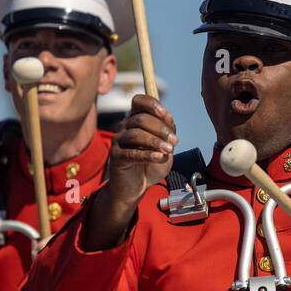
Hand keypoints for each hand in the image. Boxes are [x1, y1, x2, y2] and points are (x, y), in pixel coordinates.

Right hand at [84, 95, 177, 250]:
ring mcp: (117, 141)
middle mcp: (124, 127)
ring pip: (136, 134)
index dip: (152, 104)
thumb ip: (167, 132)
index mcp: (135, 120)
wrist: (136, 188)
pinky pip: (131, 153)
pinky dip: (148, 154)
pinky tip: (159, 157)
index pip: (139, 101)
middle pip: (140, 118)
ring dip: (155, 141)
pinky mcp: (115, 157)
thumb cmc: (150, 166)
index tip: (166, 114)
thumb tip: (169, 119)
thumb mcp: (164, 147)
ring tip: (169, 151)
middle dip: (161, 128)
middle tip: (175, 141)